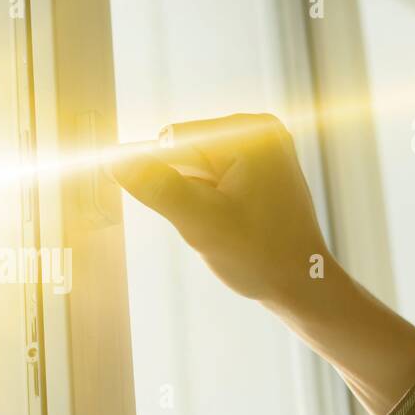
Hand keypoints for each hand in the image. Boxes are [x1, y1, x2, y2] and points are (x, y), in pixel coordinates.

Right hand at [112, 113, 331, 308]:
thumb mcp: (198, 221)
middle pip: (184, 151)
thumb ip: (155, 185)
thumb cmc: (260, 256)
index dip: (169, 179)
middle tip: (218, 221)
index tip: (197, 212)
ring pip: (193, 168)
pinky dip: (209, 202)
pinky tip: (232, 222)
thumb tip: (113, 158)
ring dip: (196, 199)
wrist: (302, 286)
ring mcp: (260, 148)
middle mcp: (259, 129)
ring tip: (228, 224)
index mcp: (251, 131)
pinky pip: (211, 177)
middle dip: (186, 189)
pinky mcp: (258, 168)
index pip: (173, 139)